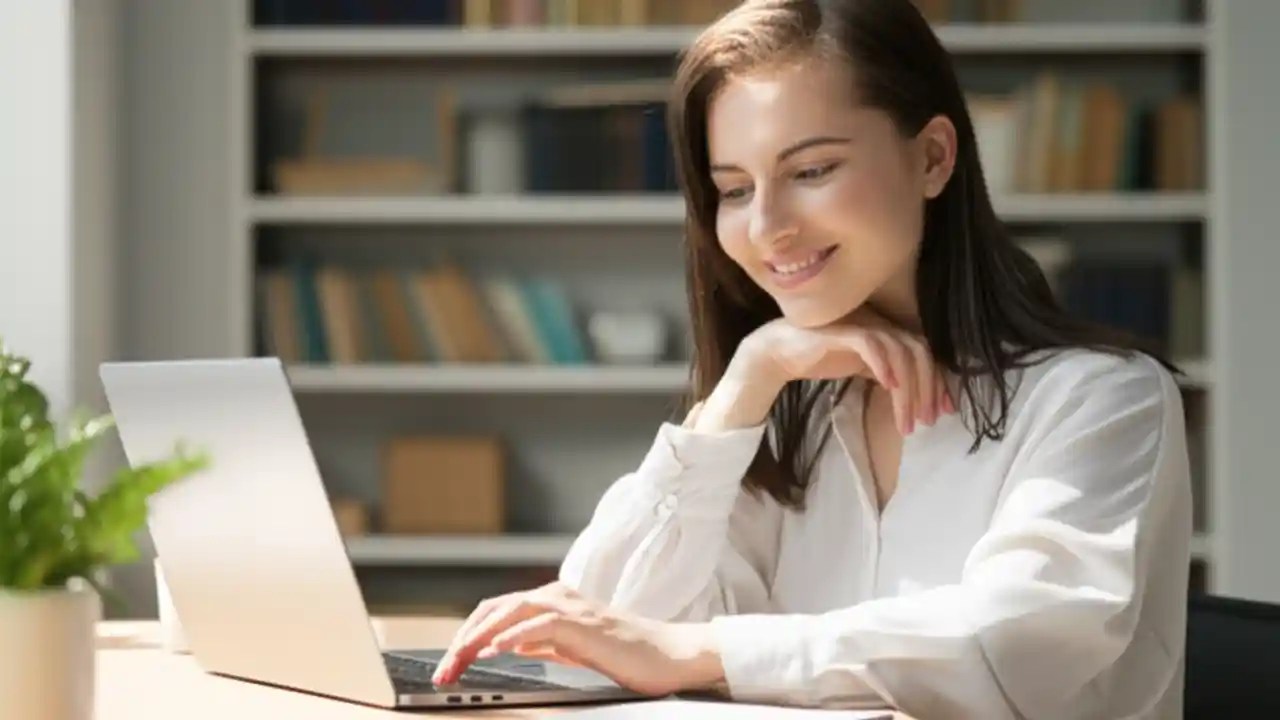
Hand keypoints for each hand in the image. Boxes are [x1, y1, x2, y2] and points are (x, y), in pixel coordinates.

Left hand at [432, 582, 721, 696]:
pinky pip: (542, 624)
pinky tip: (497, 650)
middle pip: (496, 608)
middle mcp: (558, 597)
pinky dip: (515, 635)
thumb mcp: (572, 648)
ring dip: (480, 636)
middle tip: (444, 669)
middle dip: (464, 638)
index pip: (497, 612)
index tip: (449, 664)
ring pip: (512, 610)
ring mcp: (571, 607)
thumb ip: (540, 642)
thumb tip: (506, 645)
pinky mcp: (584, 624)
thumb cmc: (627, 653)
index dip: (469, 635)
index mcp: (553, 601)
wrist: (669, 655)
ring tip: (459, 659)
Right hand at [736, 310, 954, 434]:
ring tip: (905, 422)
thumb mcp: (863, 367)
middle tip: (925, 421)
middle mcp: (880, 323)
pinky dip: (883, 364)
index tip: (943, 411)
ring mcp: (861, 324)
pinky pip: (871, 344)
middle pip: (918, 352)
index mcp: (888, 330)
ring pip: (900, 352)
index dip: (937, 381)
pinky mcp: (842, 330)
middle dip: (927, 390)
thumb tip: (916, 396)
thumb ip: (888, 374)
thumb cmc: (821, 358)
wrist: (779, 351)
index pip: (924, 352)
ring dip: (908, 390)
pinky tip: (887, 386)